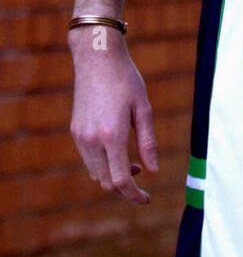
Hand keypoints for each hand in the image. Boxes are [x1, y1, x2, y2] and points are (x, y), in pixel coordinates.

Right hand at [69, 28, 158, 203]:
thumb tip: (154, 171)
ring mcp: (80, 136)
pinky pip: (88, 159)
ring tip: (134, 163)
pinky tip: (117, 152)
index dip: (135, 194)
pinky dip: (103, 165)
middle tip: (143, 182)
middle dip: (125, 188)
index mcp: (112, 135)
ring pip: (96, 174)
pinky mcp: (75, 131)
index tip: (147, 198)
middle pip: (107, 182)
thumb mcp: (144, 109)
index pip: (121, 179)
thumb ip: (148, 142)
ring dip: (113, 177)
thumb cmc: (126, 80)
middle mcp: (92, 140)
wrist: (97, 58)